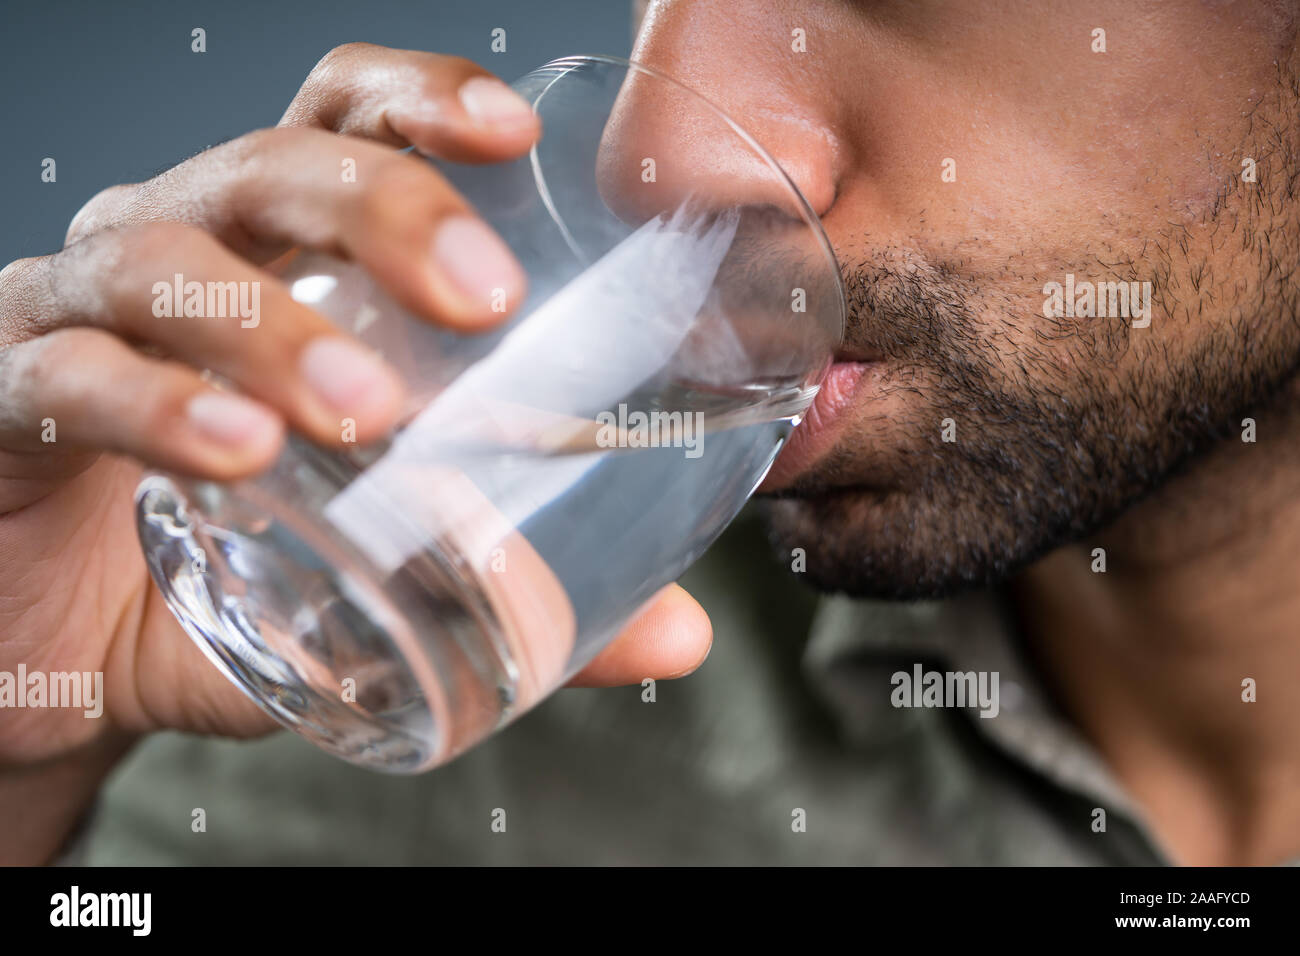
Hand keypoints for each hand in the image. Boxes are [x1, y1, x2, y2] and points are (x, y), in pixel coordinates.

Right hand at [0, 43, 710, 862]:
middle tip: (484, 298)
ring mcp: (80, 320)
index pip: (338, 124)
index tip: (514, 133)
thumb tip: (679, 632)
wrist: (69, 661)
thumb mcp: (386, 575)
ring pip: (166, 260)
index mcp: (274, 258)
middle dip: (383, 209)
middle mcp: (176, 255)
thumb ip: (524, 594)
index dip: (421, 101)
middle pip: (271, 169)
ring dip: (277, 325)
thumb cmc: (235, 574)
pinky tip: (237, 451)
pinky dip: (153, 406)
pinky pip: (68, 376)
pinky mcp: (7, 404)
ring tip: (367, 410)